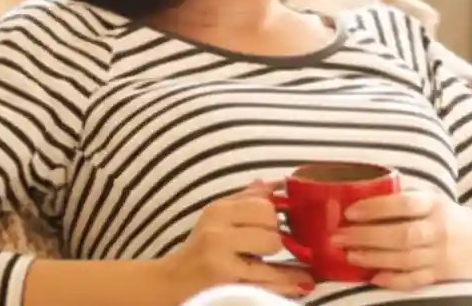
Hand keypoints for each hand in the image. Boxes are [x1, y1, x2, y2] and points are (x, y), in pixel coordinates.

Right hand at [155, 181, 314, 299]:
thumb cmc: (200, 250)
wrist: (170, 285)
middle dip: (277, 240)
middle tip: (274, 251)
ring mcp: (222, 262)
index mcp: (218, 212)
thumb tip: (276, 183)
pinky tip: (301, 285)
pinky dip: (286, 285)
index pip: (263, 206)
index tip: (278, 226)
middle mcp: (217, 234)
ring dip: (289, 267)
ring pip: (272, 255)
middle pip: (271, 230)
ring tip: (302, 275)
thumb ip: (246, 200)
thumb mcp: (217, 219)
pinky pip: (267, 283)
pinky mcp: (227, 287)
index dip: (275, 218)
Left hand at [333, 189, 471, 289]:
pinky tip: (373, 277)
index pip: (404, 204)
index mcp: (435, 204)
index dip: (376, 207)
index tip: (350, 211)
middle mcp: (439, 229)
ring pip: (404, 258)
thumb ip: (407, 197)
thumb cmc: (453, 218)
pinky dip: (393, 280)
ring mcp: (440, 255)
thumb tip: (366, 190)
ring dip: (373, 258)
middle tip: (338, 236)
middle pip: (400, 234)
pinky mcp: (441, 276)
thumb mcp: (435, 200)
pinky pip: (414, 280)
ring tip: (348, 255)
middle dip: (366, 236)